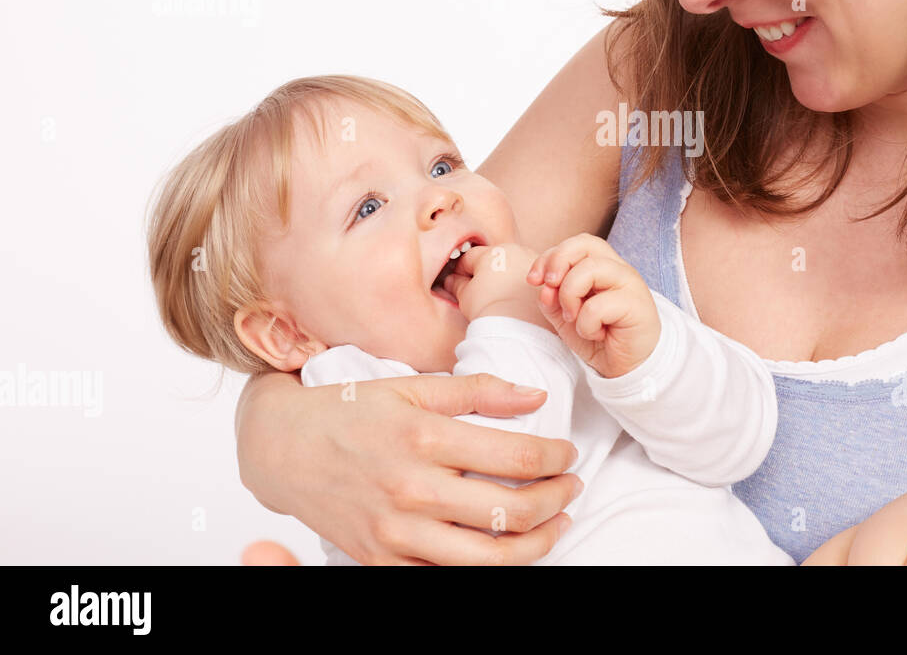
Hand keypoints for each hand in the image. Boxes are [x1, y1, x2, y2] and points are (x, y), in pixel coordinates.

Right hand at [234, 370, 582, 564]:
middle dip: (558, 500)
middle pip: (512, 512)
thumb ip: (477, 390)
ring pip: (489, 558)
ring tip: (555, 524)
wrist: (281, 449)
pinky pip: (448, 575)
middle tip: (571, 487)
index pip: (519, 457)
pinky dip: (487, 566)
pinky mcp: (381, 561)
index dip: (556, 457)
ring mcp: (396, 532)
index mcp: (424, 437)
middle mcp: (411, 489)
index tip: (567, 454)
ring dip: (537, 543)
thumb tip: (535, 396)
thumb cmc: (349, 412)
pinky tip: (505, 547)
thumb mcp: (413, 385)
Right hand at [442, 243, 547, 328]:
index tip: (458, 284)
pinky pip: (528, 279)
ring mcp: (534, 263)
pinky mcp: (547, 278)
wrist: (519, 329)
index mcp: (493, 252)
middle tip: (479, 293)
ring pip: (513, 267)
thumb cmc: (489, 311)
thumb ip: (456, 284)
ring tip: (499, 300)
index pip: (469, 257)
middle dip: (485, 273)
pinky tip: (516, 303)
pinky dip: (521, 287)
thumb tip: (452, 281)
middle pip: (494, 259)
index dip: (460, 271)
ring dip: (505, 278)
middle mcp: (517, 250)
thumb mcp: (465, 297)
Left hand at [526, 232, 660, 378]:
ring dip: (569, 295)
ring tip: (573, 318)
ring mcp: (630, 284)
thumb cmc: (599, 337)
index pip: (577, 244)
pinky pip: (597, 306)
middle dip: (558, 262)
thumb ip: (552, 299)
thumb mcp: (566, 317)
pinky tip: (596, 334)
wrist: (627, 368)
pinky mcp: (636, 305)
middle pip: (586, 244)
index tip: (534, 280)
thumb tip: (544, 287)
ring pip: (591, 269)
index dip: (551, 256)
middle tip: (549, 286)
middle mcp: (618, 269)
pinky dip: (586, 324)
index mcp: (603, 266)